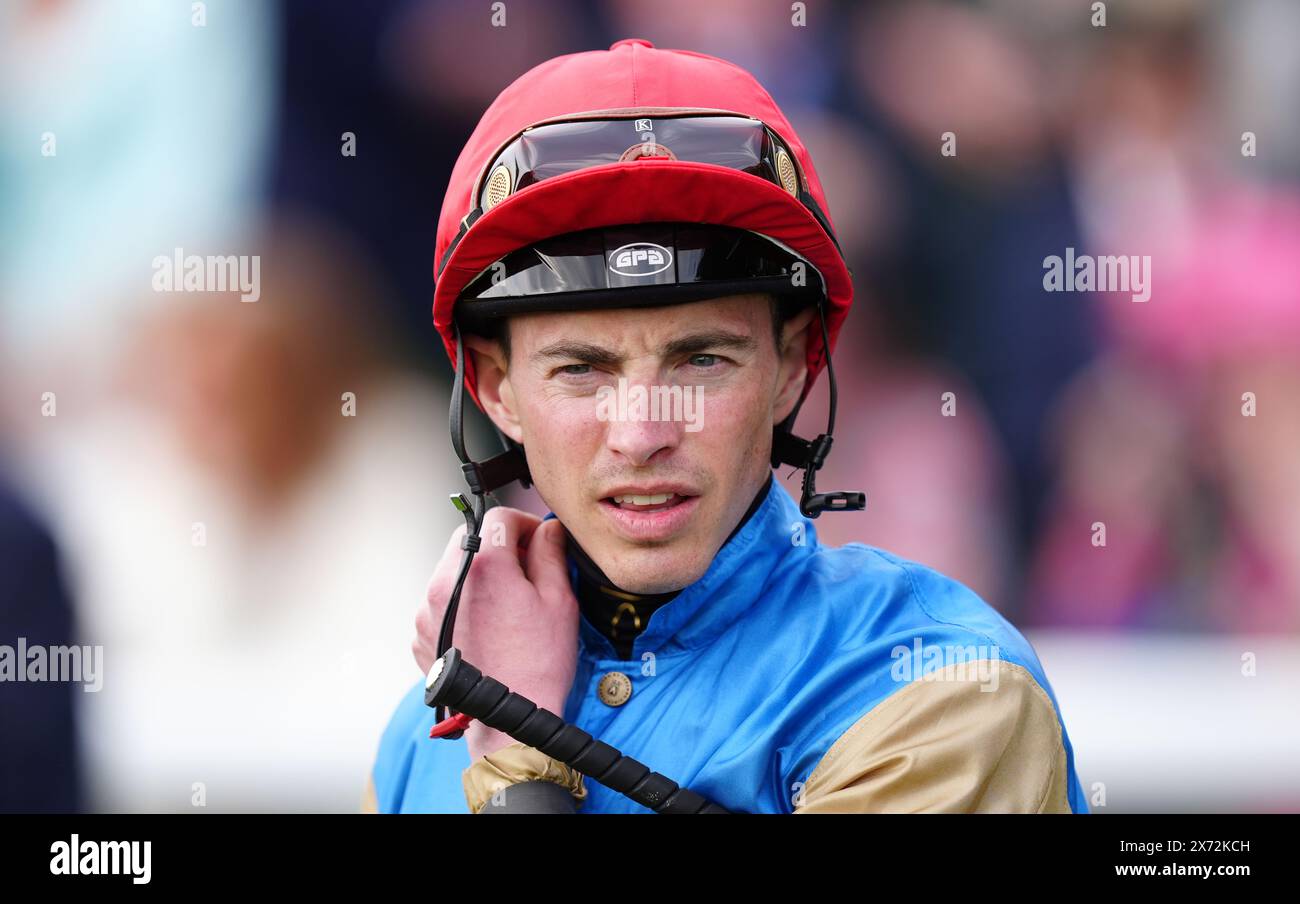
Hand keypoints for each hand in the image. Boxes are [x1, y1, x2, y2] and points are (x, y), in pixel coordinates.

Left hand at [413, 508, 578, 760]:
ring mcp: (427, 610)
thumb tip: (548, 530)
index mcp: (483, 566)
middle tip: (525, 570)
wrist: (508, 718)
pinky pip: (440, 603)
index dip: (523, 523)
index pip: (498, 517)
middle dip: (498, 546)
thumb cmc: (539, 662)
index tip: (538, 541)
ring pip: (452, 570)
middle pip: (469, 538)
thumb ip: (551, 554)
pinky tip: (487, 626)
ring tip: (506, 604)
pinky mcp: (421, 634)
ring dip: (478, 575)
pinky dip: (462, 604)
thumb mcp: (559, 600)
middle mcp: (445, 582)